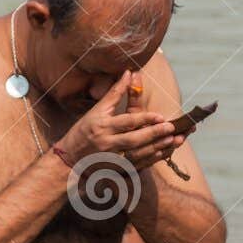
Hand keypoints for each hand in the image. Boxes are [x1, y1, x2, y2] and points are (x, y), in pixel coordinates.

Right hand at [56, 71, 177, 168]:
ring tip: (173, 140)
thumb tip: (128, 72)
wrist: (69, 159)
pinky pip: (136, 165)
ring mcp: (111, 159)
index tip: (160, 116)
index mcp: (102, 127)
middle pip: (135, 140)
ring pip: (138, 154)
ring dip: (157, 147)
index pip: (127, 122)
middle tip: (171, 129)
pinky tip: (161, 153)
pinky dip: (150, 159)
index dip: (144, 119)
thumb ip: (115, 93)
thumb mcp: (96, 111)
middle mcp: (107, 143)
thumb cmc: (82, 131)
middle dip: (155, 134)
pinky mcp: (115, 170)